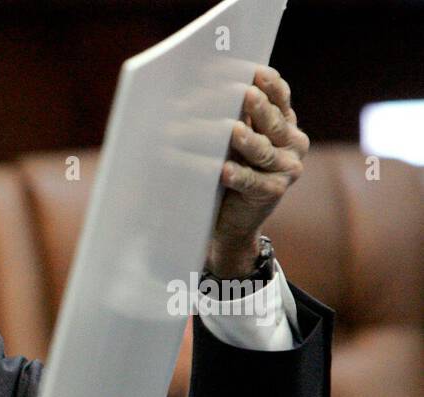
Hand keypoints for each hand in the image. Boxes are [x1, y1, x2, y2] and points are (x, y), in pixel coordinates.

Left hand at [207, 66, 308, 277]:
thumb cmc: (232, 171)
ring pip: (263, 150)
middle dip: (257, 107)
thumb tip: (210, 88)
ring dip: (245, 139)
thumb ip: (237, 118)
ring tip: (232, 129)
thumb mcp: (237, 142)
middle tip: (243, 93)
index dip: (269, 85)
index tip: (254, 71)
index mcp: (286, 125)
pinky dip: (236, 175)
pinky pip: (251, 181)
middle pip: (273, 122)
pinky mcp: (273, 192)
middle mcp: (293, 145)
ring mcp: (287, 169)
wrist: (234, 219)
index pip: (281, 99)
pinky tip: (222, 170)